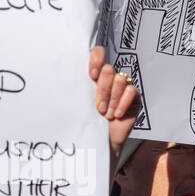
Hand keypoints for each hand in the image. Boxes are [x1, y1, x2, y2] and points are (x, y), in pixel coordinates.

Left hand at [89, 45, 139, 183]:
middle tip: (98, 107)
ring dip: (112, 99)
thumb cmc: (87, 123)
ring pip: (120, 79)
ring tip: (106, 114)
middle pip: (108, 70)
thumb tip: (60, 75)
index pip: (98, 53)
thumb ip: (77, 87)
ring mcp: (123, 86)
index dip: (96, 58)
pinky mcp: (134, 96)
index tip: (91, 74)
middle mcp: (109, 78)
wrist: (101, 142)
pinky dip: (123, 103)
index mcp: (94, 76)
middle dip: (102, 89)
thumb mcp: (79, 103)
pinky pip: (131, 91)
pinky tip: (116, 115)